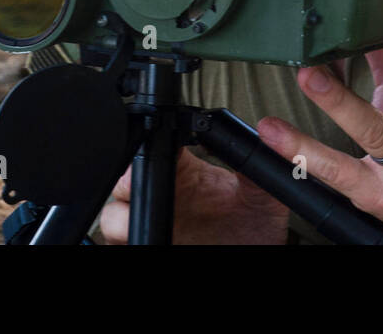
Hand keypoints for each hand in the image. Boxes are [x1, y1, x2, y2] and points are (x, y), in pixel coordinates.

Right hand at [99, 147, 289, 244]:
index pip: (154, 147)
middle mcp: (166, 194)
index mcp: (187, 171)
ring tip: (146, 221)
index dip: (148, 147)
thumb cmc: (255, 226)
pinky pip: (120, 242)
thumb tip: (267, 129)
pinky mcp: (153, 242)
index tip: (157, 154)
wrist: (254, 254)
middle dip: (128, 182)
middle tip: (144, 190)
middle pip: (125, 178)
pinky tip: (149, 238)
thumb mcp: (264, 192)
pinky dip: (124, 238)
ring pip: (114, 212)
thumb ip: (265, 160)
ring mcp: (157, 220)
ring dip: (122, 215)